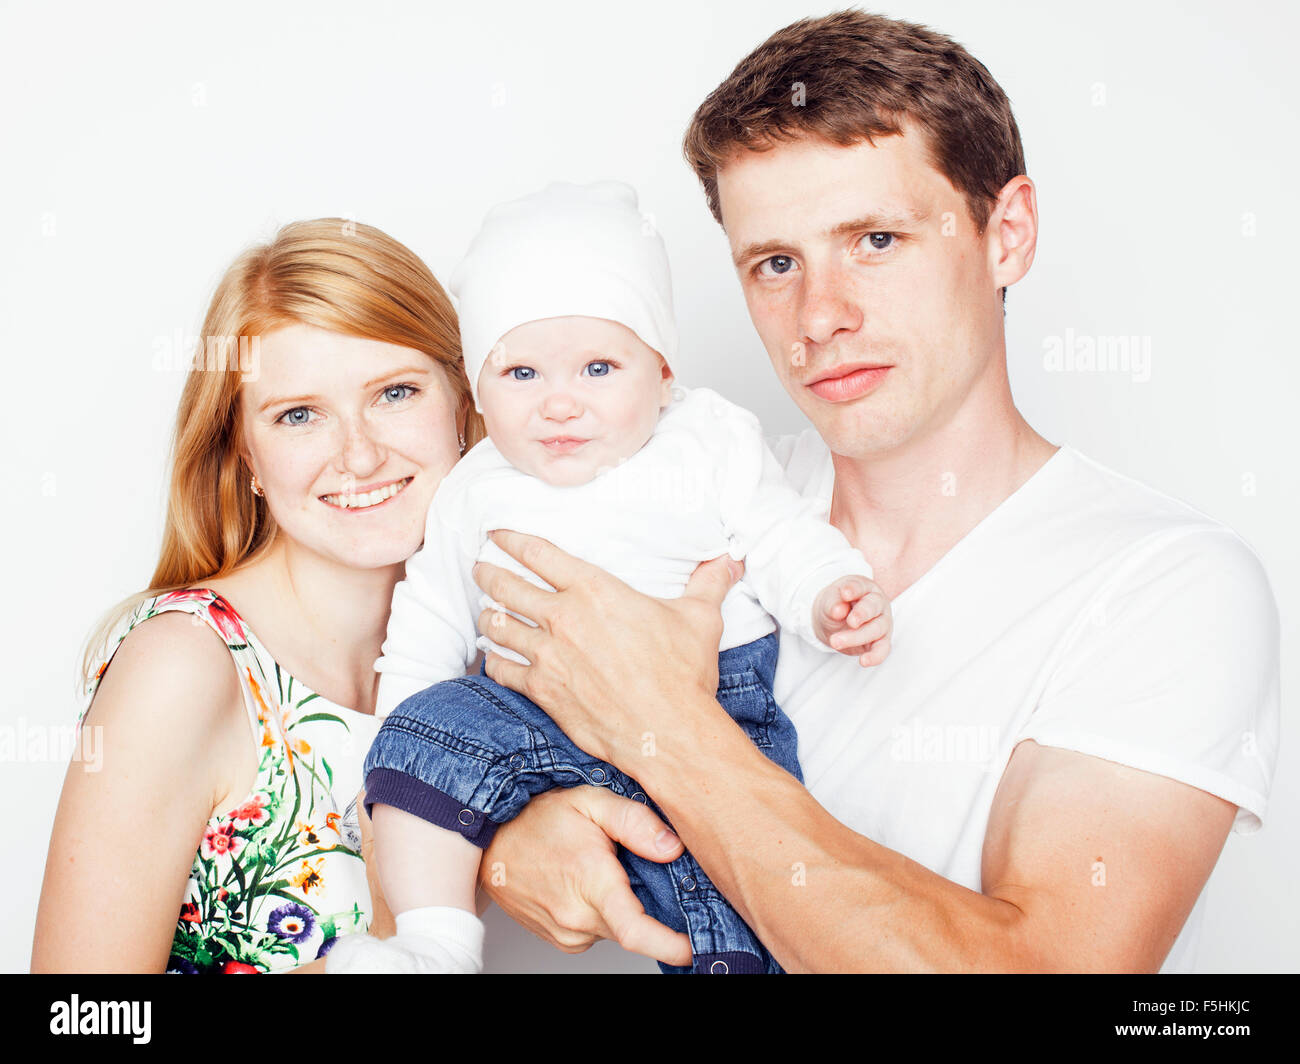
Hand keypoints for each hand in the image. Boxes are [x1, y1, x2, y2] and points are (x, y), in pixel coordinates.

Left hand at [473, 529, 743, 768]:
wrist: (668, 731)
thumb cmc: (683, 673)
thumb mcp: (700, 618)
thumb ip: (708, 583)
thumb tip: (731, 560)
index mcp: (594, 590)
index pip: (539, 553)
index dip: (511, 539)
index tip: (496, 535)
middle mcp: (563, 617)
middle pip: (506, 586)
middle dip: (487, 573)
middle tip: (480, 568)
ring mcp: (548, 656)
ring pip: (497, 626)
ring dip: (486, 616)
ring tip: (484, 612)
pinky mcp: (543, 691)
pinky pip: (502, 669)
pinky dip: (493, 660)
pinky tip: (492, 657)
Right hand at [479, 786, 692, 966]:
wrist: (489, 841)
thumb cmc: (536, 817)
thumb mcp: (590, 801)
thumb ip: (634, 822)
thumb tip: (672, 848)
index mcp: (590, 882)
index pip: (635, 930)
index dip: (670, 945)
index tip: (693, 947)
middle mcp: (576, 917)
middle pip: (634, 928)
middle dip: (650, 908)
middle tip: (642, 871)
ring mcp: (565, 933)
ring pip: (615, 929)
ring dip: (622, 907)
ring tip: (606, 870)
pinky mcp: (559, 938)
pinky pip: (596, 931)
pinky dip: (602, 912)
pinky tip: (588, 883)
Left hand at [812, 574, 891, 665]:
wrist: (834, 621)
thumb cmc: (835, 605)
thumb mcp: (829, 601)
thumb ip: (833, 603)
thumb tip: (838, 610)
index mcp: (864, 588)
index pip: (861, 586)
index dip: (854, 589)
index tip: (845, 594)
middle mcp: (877, 603)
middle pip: (872, 607)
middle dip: (861, 614)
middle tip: (849, 622)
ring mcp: (882, 622)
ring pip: (876, 629)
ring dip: (857, 637)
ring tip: (836, 642)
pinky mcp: (881, 641)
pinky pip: (882, 649)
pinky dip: (875, 656)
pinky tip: (864, 661)